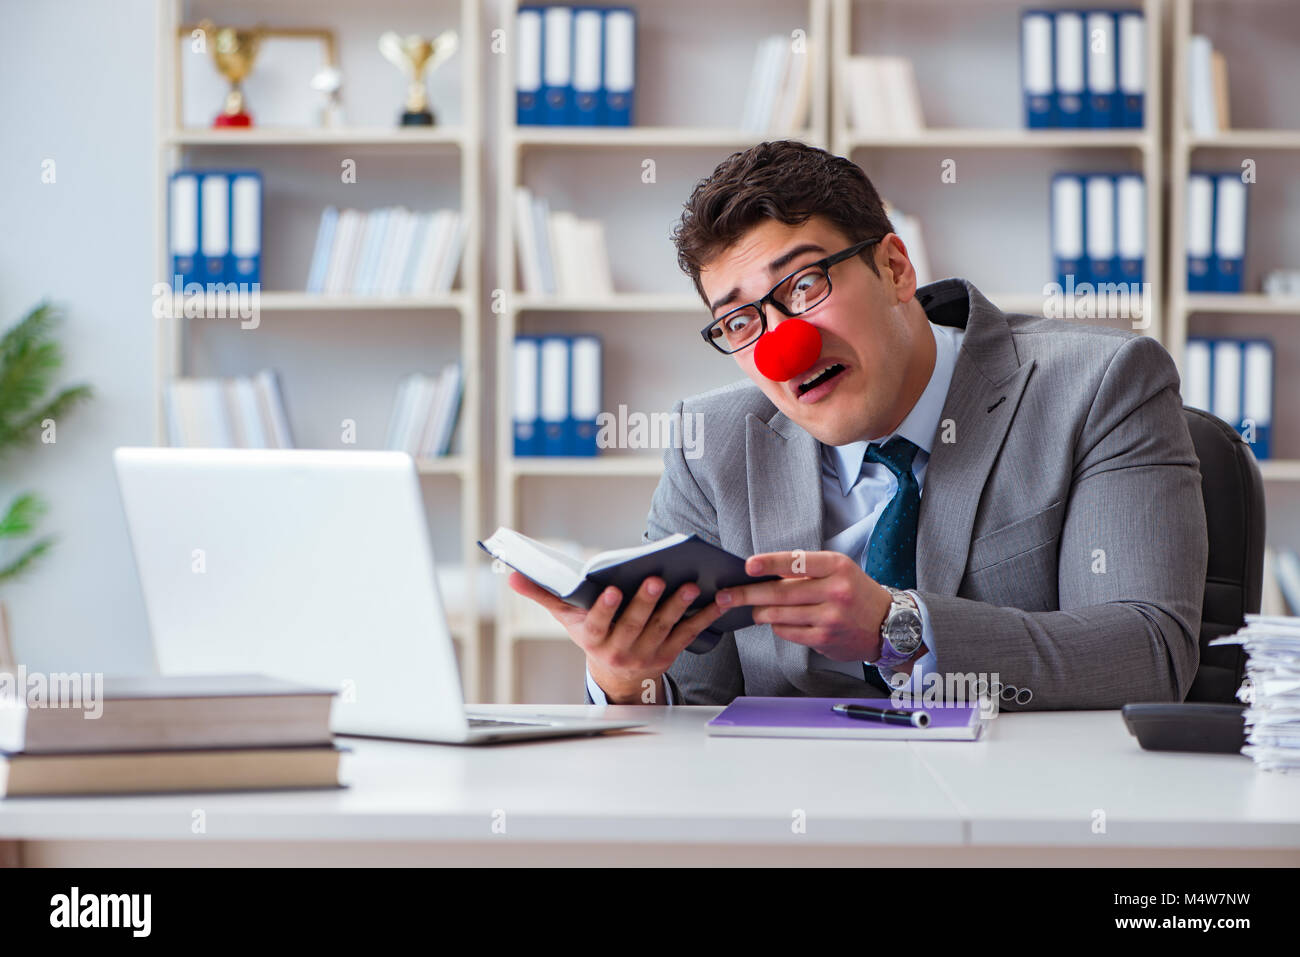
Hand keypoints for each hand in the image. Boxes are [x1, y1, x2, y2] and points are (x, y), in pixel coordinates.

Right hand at [507, 572, 726, 704]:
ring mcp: (647, 653)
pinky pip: (689, 633)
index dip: (605, 608)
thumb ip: (542, 594)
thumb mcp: (565, 617)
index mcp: (593, 638)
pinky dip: (704, 616)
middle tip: (654, 579)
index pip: (598, 623)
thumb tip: (512, 574)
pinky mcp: (670, 653)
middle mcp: (619, 649)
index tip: (611, 590)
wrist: (617, 673)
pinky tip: (716, 599)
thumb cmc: (591, 633)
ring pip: (664, 628)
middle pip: (634, 624)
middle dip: (645, 602)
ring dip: (677, 606)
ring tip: (688, 585)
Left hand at [716, 550, 892, 662]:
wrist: (888, 624)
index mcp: (837, 566)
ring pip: (780, 615)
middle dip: (748, 594)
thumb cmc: (856, 592)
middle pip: (781, 592)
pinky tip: (776, 622)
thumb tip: (763, 574)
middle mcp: (835, 590)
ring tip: (752, 609)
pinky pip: (788, 632)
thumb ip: (805, 570)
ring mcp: (830, 617)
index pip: (797, 561)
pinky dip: (777, 627)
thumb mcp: (838, 570)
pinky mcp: (825, 639)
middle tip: (725, 596)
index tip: (748, 566)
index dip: (770, 563)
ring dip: (760, 612)